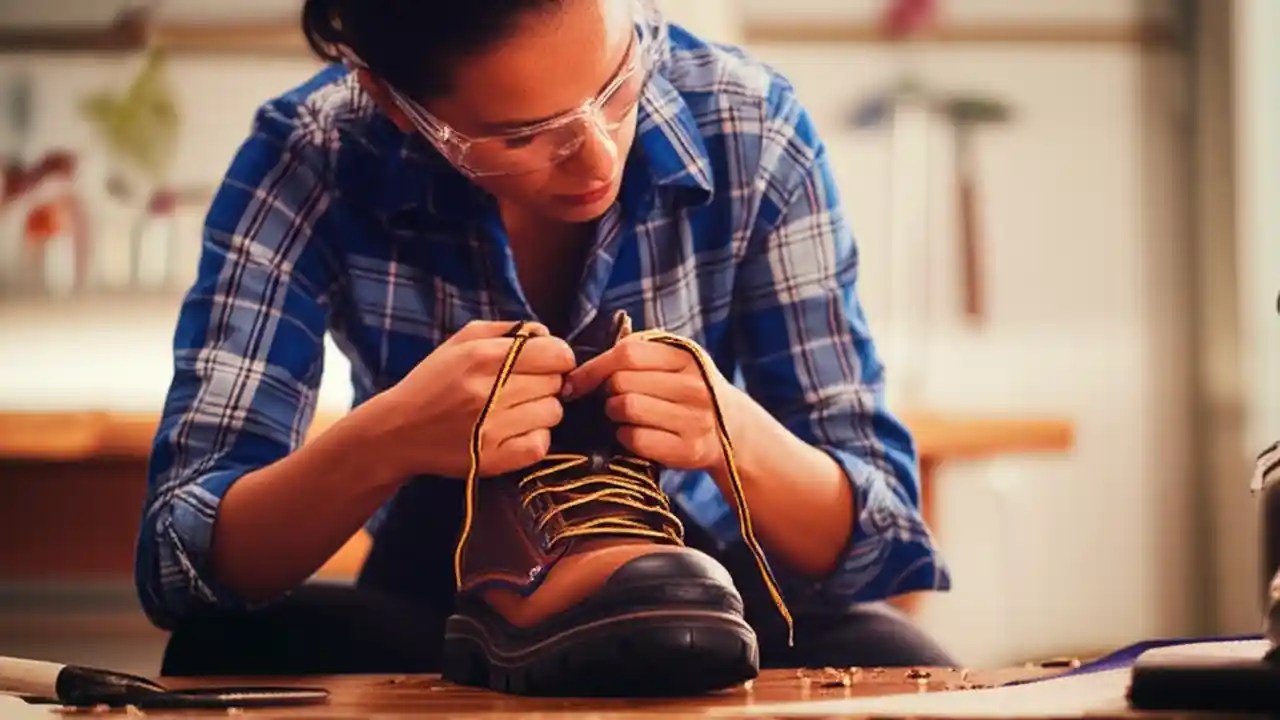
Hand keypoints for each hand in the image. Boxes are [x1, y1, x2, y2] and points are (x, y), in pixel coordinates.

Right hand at [377, 320, 574, 478]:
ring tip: (516, 411)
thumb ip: (508, 330)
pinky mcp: (494, 459)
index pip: (556, 353)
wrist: (397, 431)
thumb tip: (547, 334)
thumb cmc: (434, 382)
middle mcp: (489, 391)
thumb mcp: (462, 341)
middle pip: (556, 383)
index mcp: (482, 357)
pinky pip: (541, 445)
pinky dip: (535, 438)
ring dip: (541, 411)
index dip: (557, 358)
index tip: (545, 365)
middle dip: (547, 383)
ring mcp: (492, 428)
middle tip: (523, 389)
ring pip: (553, 413)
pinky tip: (515, 432)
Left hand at [564, 335, 742, 470]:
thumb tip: (577, 370)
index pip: (626, 353)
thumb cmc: (685, 390)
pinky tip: (636, 434)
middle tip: (613, 399)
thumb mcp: (672, 361)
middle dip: (606, 392)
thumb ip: (635, 353)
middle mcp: (694, 385)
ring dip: (614, 414)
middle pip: (621, 382)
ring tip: (626, 415)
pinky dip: (626, 437)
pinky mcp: (689, 449)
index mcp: (686, 356)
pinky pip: (635, 439)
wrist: (732, 429)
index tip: (574, 382)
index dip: (592, 368)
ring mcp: (695, 418)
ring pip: (626, 408)